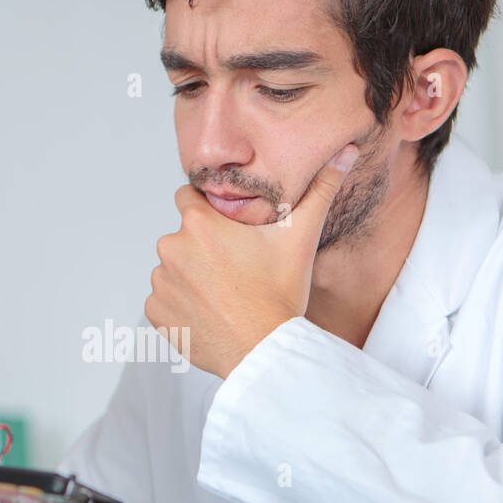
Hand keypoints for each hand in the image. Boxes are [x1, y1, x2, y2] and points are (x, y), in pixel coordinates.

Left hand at [144, 143, 358, 377]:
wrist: (263, 351)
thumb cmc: (279, 295)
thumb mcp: (300, 237)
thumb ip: (321, 190)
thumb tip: (347, 151)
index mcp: (198, 223)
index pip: (188, 197)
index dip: (208, 211)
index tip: (227, 230)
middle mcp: (171, 248)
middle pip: (182, 236)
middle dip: (202, 248)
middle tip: (234, 269)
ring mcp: (160, 282)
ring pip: (172, 269)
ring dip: (191, 276)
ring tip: (223, 293)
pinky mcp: (156, 313)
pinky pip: (164, 301)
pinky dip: (181, 305)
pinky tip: (210, 313)